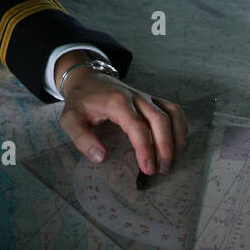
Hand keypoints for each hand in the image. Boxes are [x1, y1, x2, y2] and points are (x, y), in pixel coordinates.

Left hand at [58, 67, 186, 178]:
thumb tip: (100, 157)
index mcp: (117, 102)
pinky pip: (173, 110)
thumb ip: (81, 139)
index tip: (148, 169)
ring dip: (177, 137)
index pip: (137, 126)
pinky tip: (177, 144)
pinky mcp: (153, 100)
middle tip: (161, 170)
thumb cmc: (81, 102)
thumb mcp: (70, 120)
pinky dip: (180, 126)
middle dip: (165, 147)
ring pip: (171, 113)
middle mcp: (136, 97)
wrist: (88, 79)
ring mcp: (147, 97)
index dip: (145, 148)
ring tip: (172, 161)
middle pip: (160, 119)